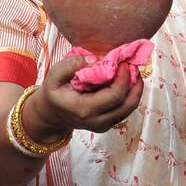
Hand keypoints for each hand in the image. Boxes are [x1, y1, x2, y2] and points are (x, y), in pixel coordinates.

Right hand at [27, 55, 141, 137]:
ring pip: (129, 109)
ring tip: (133, 72)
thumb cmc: (54, 93)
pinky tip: (127, 82)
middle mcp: (96, 121)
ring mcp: (103, 125)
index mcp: (84, 109)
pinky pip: (124, 110)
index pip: (114, 96)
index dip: (124, 79)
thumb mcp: (54, 75)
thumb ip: (71, 64)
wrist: (50, 115)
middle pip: (127, 105)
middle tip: (134, 66)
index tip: (124, 63)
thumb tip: (95, 59)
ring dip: (135, 90)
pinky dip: (130, 95)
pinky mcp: (107, 124)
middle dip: (135, 84)